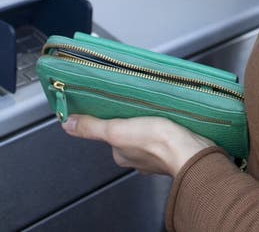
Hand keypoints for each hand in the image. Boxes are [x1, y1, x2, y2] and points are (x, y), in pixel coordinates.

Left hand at [62, 114, 215, 176]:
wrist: (191, 151)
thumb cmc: (157, 141)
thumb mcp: (117, 130)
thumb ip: (93, 127)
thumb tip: (67, 124)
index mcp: (122, 153)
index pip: (111, 132)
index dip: (113, 117)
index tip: (119, 104)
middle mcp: (137, 157)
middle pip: (130, 131)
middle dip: (134, 118)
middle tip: (140, 102)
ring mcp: (157, 154)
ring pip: (147, 133)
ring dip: (150, 121)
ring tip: (156, 106)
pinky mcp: (174, 148)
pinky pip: (165, 135)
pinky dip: (166, 126)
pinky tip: (170, 117)